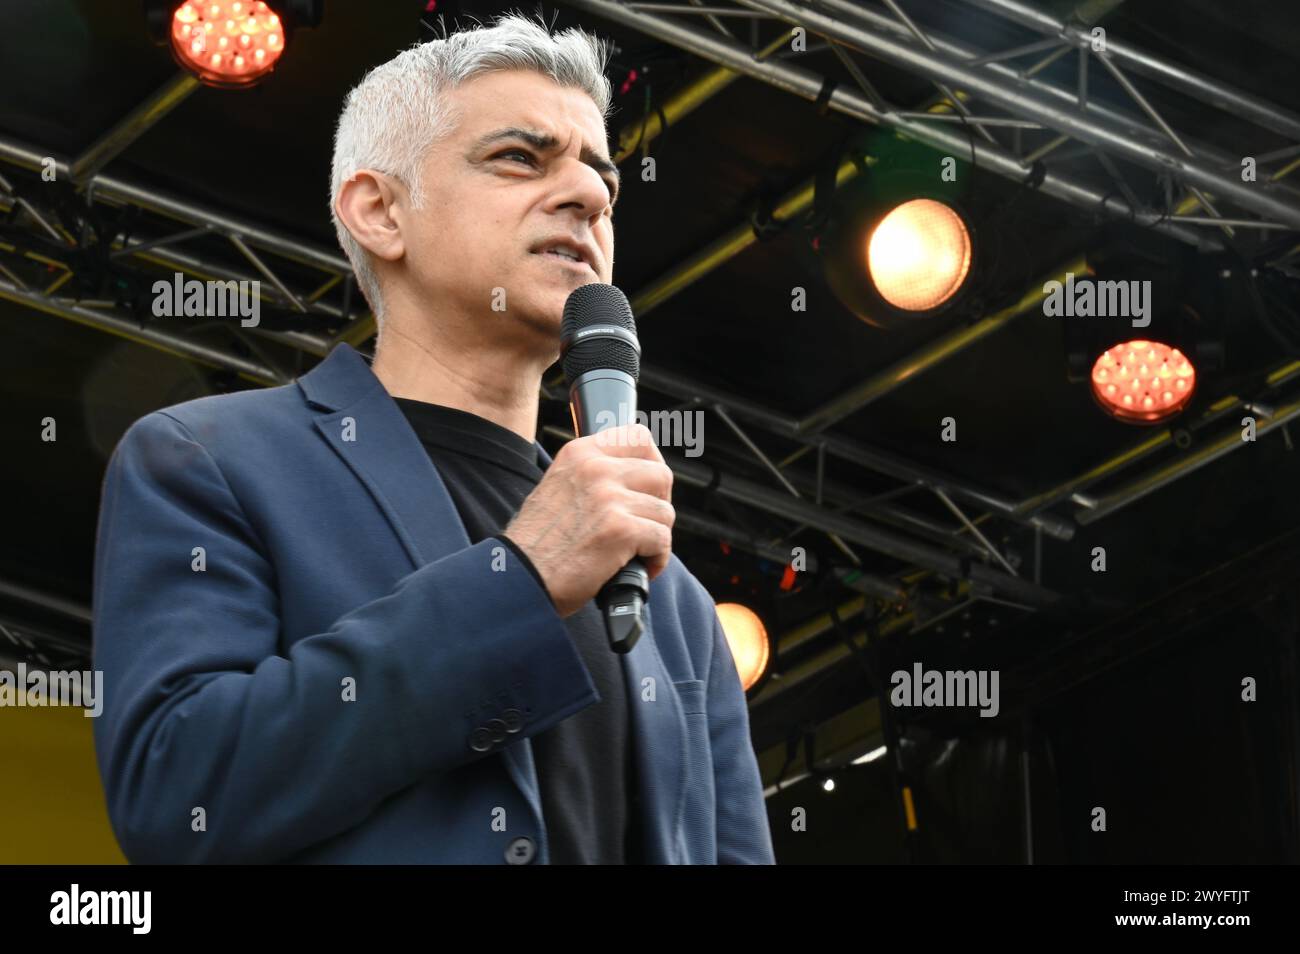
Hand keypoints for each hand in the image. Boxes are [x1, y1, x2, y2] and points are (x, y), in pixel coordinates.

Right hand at [504, 423, 673, 616]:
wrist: (519, 578)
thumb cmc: (538, 544)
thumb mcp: (558, 488)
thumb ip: (592, 476)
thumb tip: (634, 478)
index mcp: (580, 453)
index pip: (639, 438)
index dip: (652, 466)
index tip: (647, 490)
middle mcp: (595, 468)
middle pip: (661, 475)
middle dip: (659, 504)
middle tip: (644, 525)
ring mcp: (609, 498)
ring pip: (665, 512)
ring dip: (656, 536)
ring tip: (636, 552)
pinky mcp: (620, 530)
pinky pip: (662, 540)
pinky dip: (656, 560)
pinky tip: (639, 568)